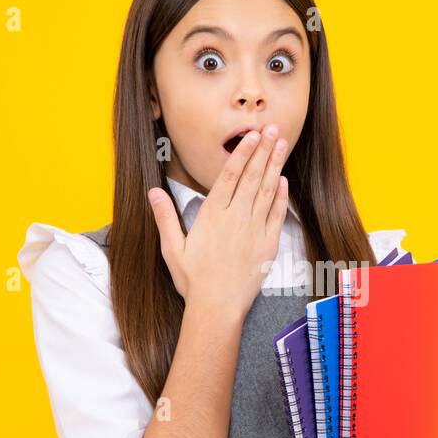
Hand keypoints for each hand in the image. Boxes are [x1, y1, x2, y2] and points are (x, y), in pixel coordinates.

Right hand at [147, 124, 290, 319]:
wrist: (217, 307)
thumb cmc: (193, 280)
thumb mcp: (172, 248)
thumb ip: (165, 217)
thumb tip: (153, 191)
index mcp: (212, 215)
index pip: (229, 175)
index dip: (242, 153)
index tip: (251, 136)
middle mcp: (235, 218)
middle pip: (251, 177)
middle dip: (262, 151)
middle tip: (272, 130)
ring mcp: (254, 230)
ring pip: (266, 191)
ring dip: (274, 166)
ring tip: (281, 145)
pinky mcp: (268, 245)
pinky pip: (277, 215)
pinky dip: (281, 196)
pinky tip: (283, 181)